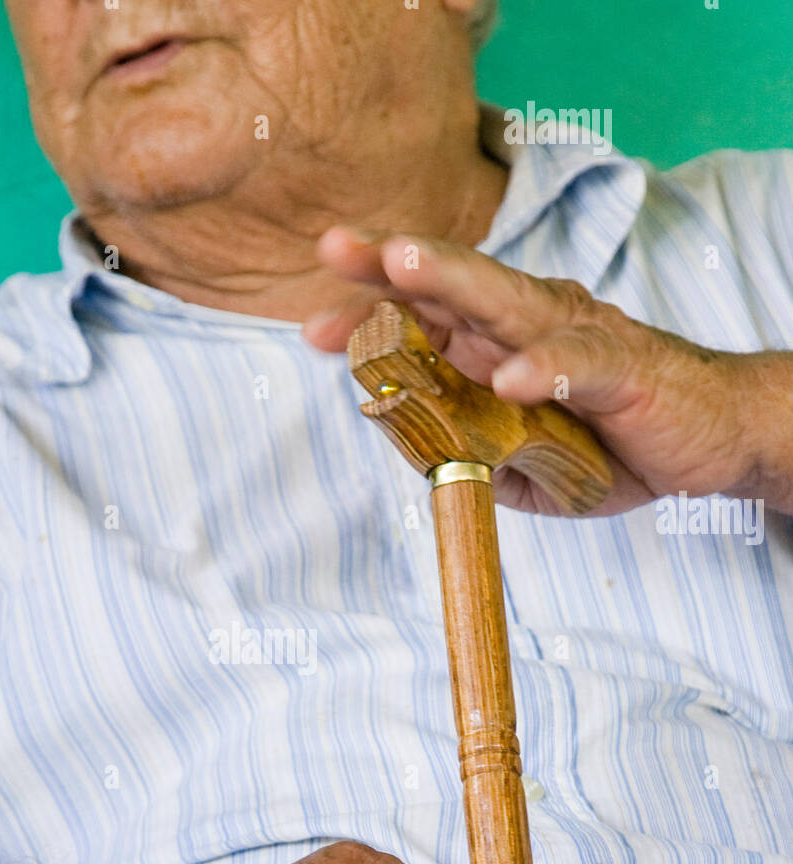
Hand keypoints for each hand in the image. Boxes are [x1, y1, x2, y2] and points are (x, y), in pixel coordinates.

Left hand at [304, 228, 792, 516]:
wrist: (707, 439)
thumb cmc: (608, 438)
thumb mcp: (518, 461)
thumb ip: (462, 447)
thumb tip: (401, 439)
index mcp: (496, 340)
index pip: (424, 316)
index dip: (369, 314)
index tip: (313, 328)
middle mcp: (528, 321)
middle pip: (451, 285)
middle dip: (392, 264)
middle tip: (335, 246)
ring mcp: (575, 336)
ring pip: (507, 299)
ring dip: (453, 282)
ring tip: (403, 265)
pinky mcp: (621, 368)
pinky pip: (578, 363)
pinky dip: (544, 367)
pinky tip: (509, 378)